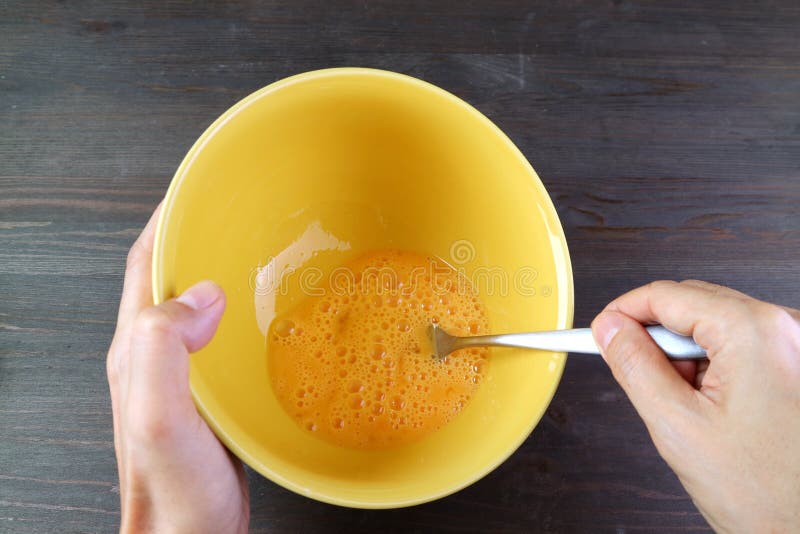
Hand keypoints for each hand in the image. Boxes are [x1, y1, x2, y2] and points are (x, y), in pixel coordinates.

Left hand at [107, 205, 248, 532]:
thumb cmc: (174, 494)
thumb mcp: (160, 418)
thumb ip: (164, 351)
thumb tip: (202, 296)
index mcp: (138, 349)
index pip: (146, 262)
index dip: (169, 217)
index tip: (199, 185)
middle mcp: (156, 356)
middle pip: (174, 276)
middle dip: (201, 234)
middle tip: (239, 210)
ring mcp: (186, 374)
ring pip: (202, 304)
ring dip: (225, 270)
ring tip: (261, 249)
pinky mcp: (213, 393)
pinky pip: (225, 336)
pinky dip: (246, 312)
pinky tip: (273, 316)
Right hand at [592, 280, 799, 531]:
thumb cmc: (771, 495)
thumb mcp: (677, 426)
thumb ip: (633, 366)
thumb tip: (609, 330)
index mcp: (754, 332)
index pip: (667, 295)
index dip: (623, 312)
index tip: (600, 331)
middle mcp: (784, 329)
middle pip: (692, 305)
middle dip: (654, 337)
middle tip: (631, 371)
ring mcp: (794, 348)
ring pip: (715, 327)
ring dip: (685, 357)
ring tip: (685, 407)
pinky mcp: (796, 367)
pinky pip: (741, 346)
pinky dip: (713, 367)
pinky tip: (711, 407)